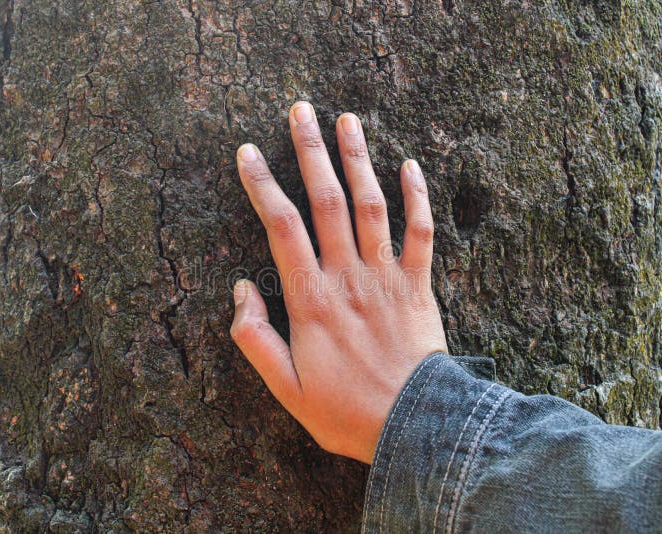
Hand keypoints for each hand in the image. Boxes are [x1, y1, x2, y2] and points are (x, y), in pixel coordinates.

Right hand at [230, 101, 447, 463]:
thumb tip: (240, 289)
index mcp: (311, 298)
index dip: (263, 184)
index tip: (248, 152)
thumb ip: (255, 338)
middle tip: (300, 111)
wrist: (414, 426)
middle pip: (326, 201)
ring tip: (347, 120)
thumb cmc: (346, 410)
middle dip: (310, 152)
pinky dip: (417, 196)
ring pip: (371, 204)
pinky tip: (410, 165)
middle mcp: (348, 276)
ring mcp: (386, 276)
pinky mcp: (419, 285)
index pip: (281, 226)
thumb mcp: (286, 389)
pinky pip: (421, 232)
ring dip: (358, 159)